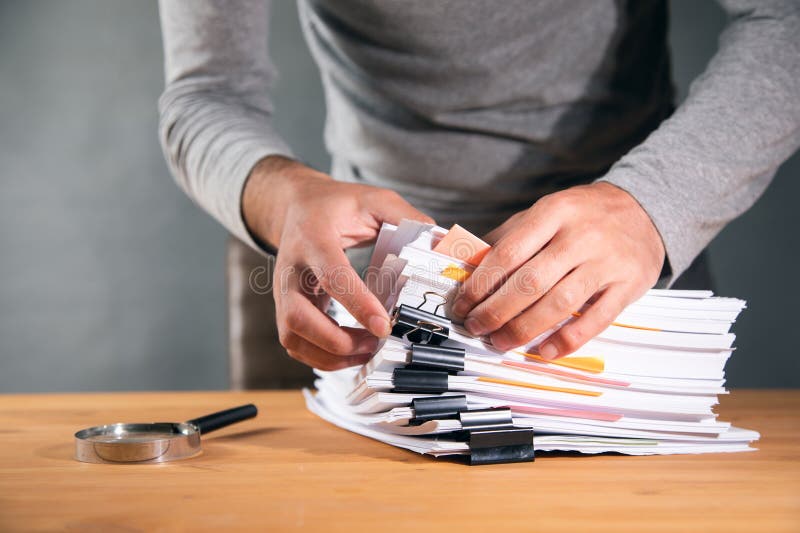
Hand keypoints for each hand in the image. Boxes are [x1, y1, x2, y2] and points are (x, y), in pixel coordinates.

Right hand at [243, 156, 433, 369]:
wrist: (296, 207)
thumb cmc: (337, 205)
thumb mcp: (373, 199)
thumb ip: (406, 217)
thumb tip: (440, 245)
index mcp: (314, 237)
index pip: (332, 276)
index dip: (357, 304)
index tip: (383, 326)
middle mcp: (291, 268)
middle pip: (297, 317)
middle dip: (337, 342)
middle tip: (374, 344)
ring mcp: (283, 291)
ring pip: (291, 338)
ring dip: (329, 356)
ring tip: (366, 352)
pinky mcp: (285, 307)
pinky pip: (295, 343)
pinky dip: (322, 357)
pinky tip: (351, 352)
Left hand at [451, 182, 664, 358]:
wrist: (644, 208)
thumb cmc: (584, 215)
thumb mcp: (546, 211)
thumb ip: (510, 237)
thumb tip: (470, 269)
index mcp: (553, 212)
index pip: (507, 253)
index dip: (479, 285)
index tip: (462, 304)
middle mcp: (580, 236)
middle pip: (529, 283)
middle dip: (496, 311)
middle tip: (476, 328)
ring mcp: (606, 262)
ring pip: (559, 304)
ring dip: (523, 329)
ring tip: (500, 342)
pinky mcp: (628, 285)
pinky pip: (595, 320)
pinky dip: (567, 340)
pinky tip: (544, 351)